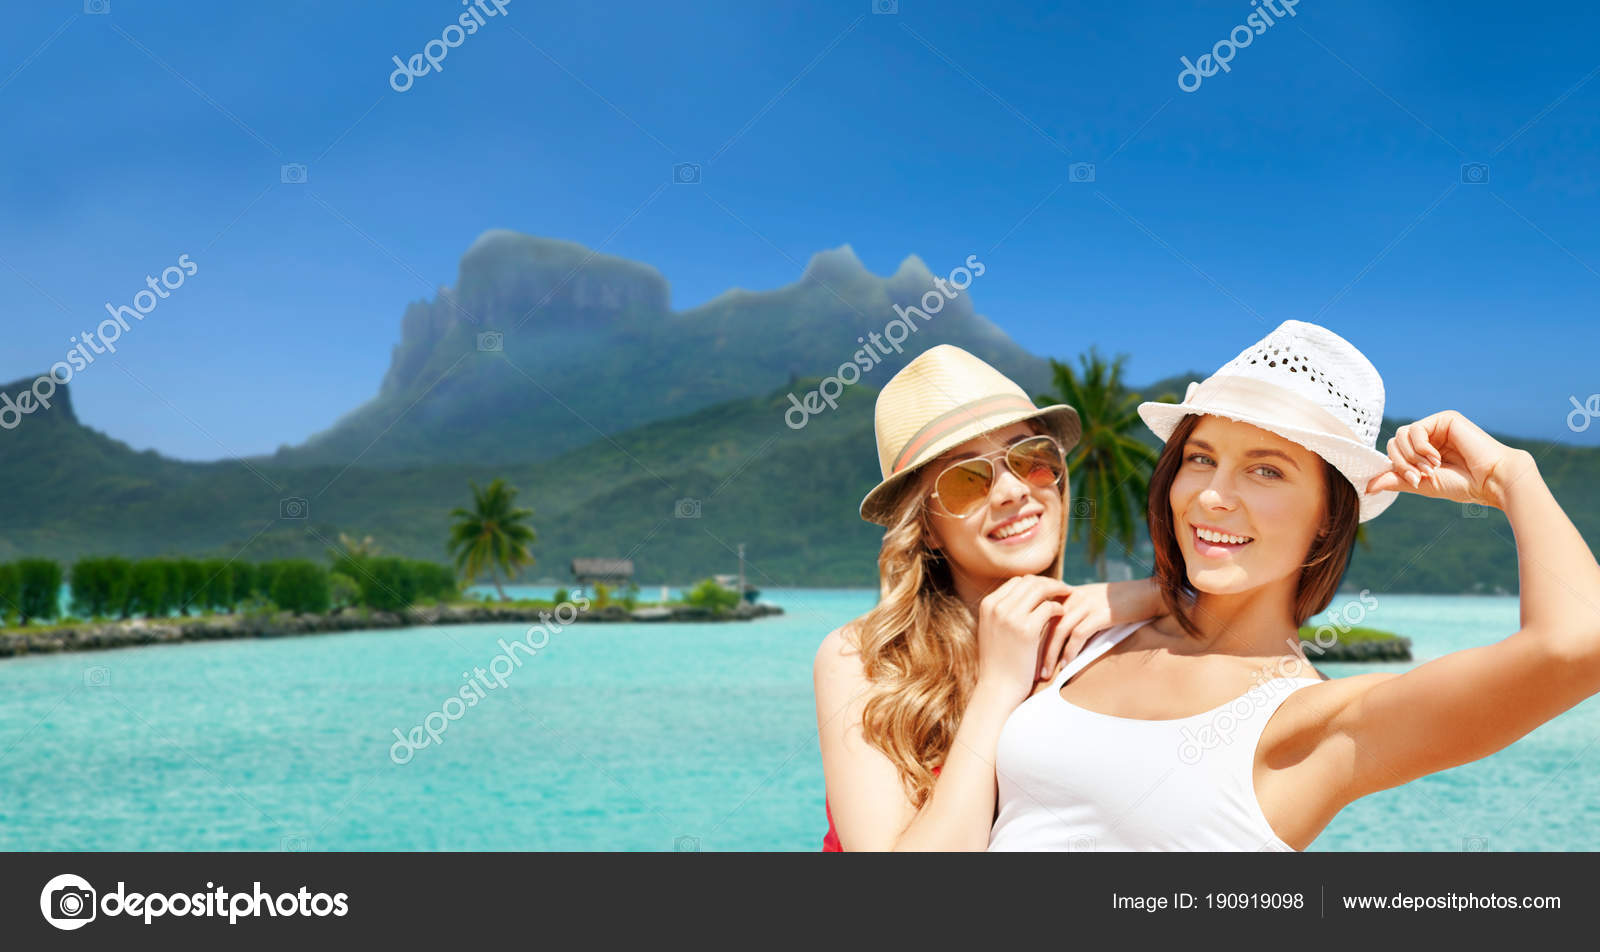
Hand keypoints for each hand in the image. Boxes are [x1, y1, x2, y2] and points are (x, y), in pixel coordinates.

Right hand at [973, 575, 1073, 705]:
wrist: (997, 688)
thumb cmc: (999, 663)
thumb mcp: (994, 631)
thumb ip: (1004, 613)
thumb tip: (1024, 598)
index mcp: (988, 604)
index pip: (1016, 581)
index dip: (1035, 582)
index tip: (1049, 588)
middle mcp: (997, 606)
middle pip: (1029, 581)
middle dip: (1049, 583)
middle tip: (1064, 589)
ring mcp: (1010, 617)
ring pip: (1040, 590)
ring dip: (1057, 591)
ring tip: (1069, 596)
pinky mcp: (1027, 629)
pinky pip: (1049, 607)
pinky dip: (1059, 608)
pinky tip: (1064, 614)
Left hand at [1036, 578, 1160, 681]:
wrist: (1148, 594)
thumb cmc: (1120, 605)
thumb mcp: (1092, 607)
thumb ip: (1076, 619)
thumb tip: (1061, 646)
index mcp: (1067, 594)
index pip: (1040, 614)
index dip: (1031, 636)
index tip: (1026, 657)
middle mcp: (1072, 596)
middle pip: (1045, 624)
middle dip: (1037, 650)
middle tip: (1032, 671)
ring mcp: (1085, 603)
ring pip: (1059, 631)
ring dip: (1050, 654)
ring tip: (1046, 673)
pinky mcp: (1099, 613)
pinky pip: (1079, 634)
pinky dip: (1070, 651)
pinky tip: (1067, 665)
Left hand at [1364, 411, 1533, 509]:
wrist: (1491, 480)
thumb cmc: (1462, 485)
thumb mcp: (1422, 484)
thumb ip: (1396, 480)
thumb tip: (1367, 486)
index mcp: (1423, 451)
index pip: (1393, 453)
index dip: (1396, 468)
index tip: (1414, 482)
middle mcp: (1428, 436)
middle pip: (1393, 443)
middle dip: (1402, 463)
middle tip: (1420, 477)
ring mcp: (1437, 426)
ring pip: (1401, 435)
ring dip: (1411, 457)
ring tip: (1432, 469)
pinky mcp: (1445, 418)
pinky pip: (1416, 429)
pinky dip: (1421, 447)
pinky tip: (1437, 458)